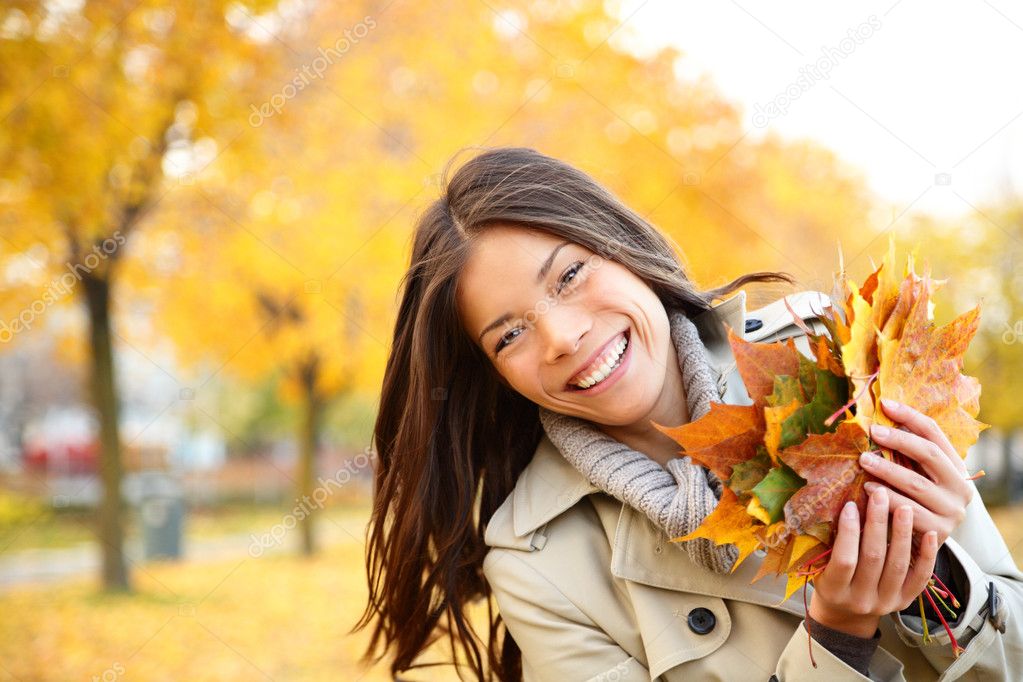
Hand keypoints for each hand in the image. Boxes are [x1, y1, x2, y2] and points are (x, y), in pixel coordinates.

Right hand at [808, 488, 938, 637]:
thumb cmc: (828, 580)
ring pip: (898, 565)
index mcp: (834, 590)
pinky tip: (930, 534)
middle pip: (873, 558)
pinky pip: (920, 578)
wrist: (845, 613)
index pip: (844, 560)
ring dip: (902, 533)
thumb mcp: (819, 566)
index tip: (851, 504)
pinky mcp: (904, 601)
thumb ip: (829, 544)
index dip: (848, 531)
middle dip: (877, 523)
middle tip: (880, 495)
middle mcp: (861, 600)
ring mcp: (885, 602)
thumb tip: (841, 505)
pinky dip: (927, 555)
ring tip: (904, 507)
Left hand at [859, 398, 973, 544]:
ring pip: (917, 484)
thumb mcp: (918, 474)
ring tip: (864, 460)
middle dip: (899, 441)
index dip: (909, 416)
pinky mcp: (939, 531)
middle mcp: (961, 487)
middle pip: (929, 454)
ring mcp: (952, 510)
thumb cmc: (916, 500)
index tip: (885, 404)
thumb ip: (907, 452)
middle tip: (872, 432)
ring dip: (887, 470)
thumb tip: (879, 416)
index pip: (934, 433)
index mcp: (957, 466)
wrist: (927, 544)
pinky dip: (887, 498)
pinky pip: (909, 512)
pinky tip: (869, 489)